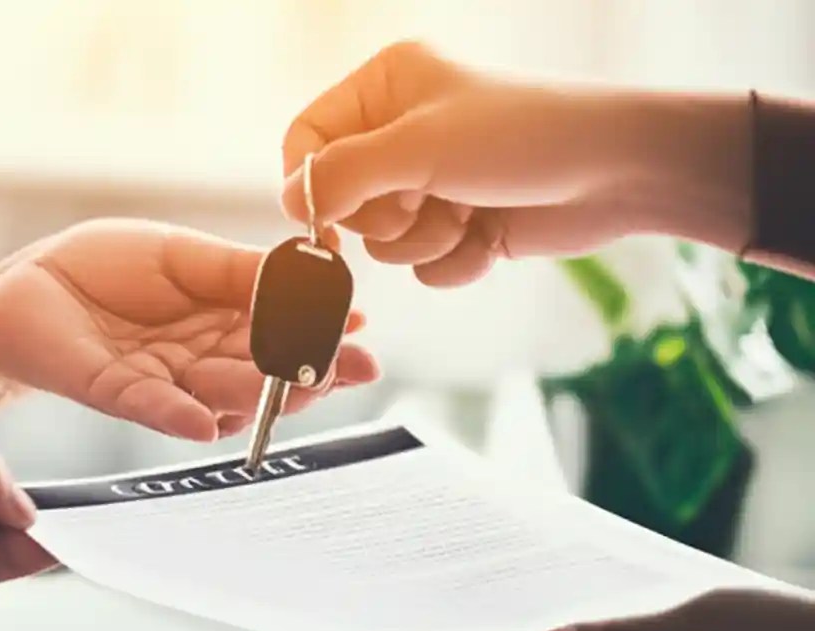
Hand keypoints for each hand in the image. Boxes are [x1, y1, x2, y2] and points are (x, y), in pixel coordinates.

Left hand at [0, 218, 379, 440]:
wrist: (30, 283)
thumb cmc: (105, 266)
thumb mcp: (182, 254)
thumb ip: (239, 270)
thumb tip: (309, 274)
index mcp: (224, 324)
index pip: (282, 334)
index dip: (321, 332)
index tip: (361, 327)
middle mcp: (202, 362)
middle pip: (263, 373)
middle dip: (310, 372)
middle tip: (352, 368)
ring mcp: (163, 382)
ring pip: (219, 394)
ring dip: (258, 393)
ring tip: (298, 385)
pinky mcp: (114, 393)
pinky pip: (151, 408)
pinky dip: (177, 415)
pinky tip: (206, 419)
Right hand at [280, 41, 750, 285]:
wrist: (620, 171)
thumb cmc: (524, 137)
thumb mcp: (419, 146)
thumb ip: (343, 173)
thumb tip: (289, 202)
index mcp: (385, 86)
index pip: (306, 140)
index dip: (310, 184)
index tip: (323, 222)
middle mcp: (403, 130)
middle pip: (343, 198)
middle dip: (386, 214)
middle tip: (428, 198)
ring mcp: (433, 179)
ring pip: (382, 240)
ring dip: (424, 240)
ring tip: (469, 212)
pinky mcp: (462, 222)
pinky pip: (422, 265)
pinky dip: (454, 261)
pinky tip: (489, 235)